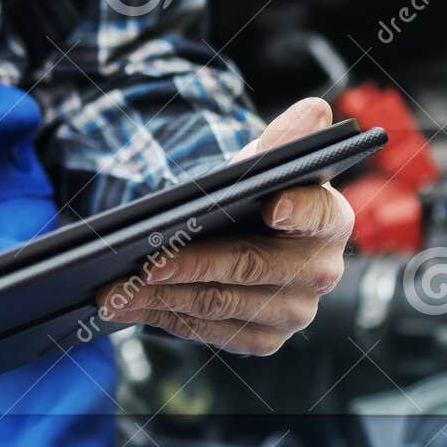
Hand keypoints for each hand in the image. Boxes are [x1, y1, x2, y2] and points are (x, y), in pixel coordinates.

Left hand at [96, 98, 353, 354]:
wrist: (245, 237)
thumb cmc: (257, 192)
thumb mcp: (264, 160)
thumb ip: (287, 136)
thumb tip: (315, 108)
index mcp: (331, 220)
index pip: (317, 214)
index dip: (298, 211)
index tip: (272, 206)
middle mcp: (321, 273)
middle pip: (250, 268)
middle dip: (192, 265)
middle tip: (146, 262)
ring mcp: (294, 312)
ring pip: (219, 304)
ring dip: (161, 298)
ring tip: (115, 289)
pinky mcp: (264, 338)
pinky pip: (208, 331)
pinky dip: (163, 317)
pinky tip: (127, 306)